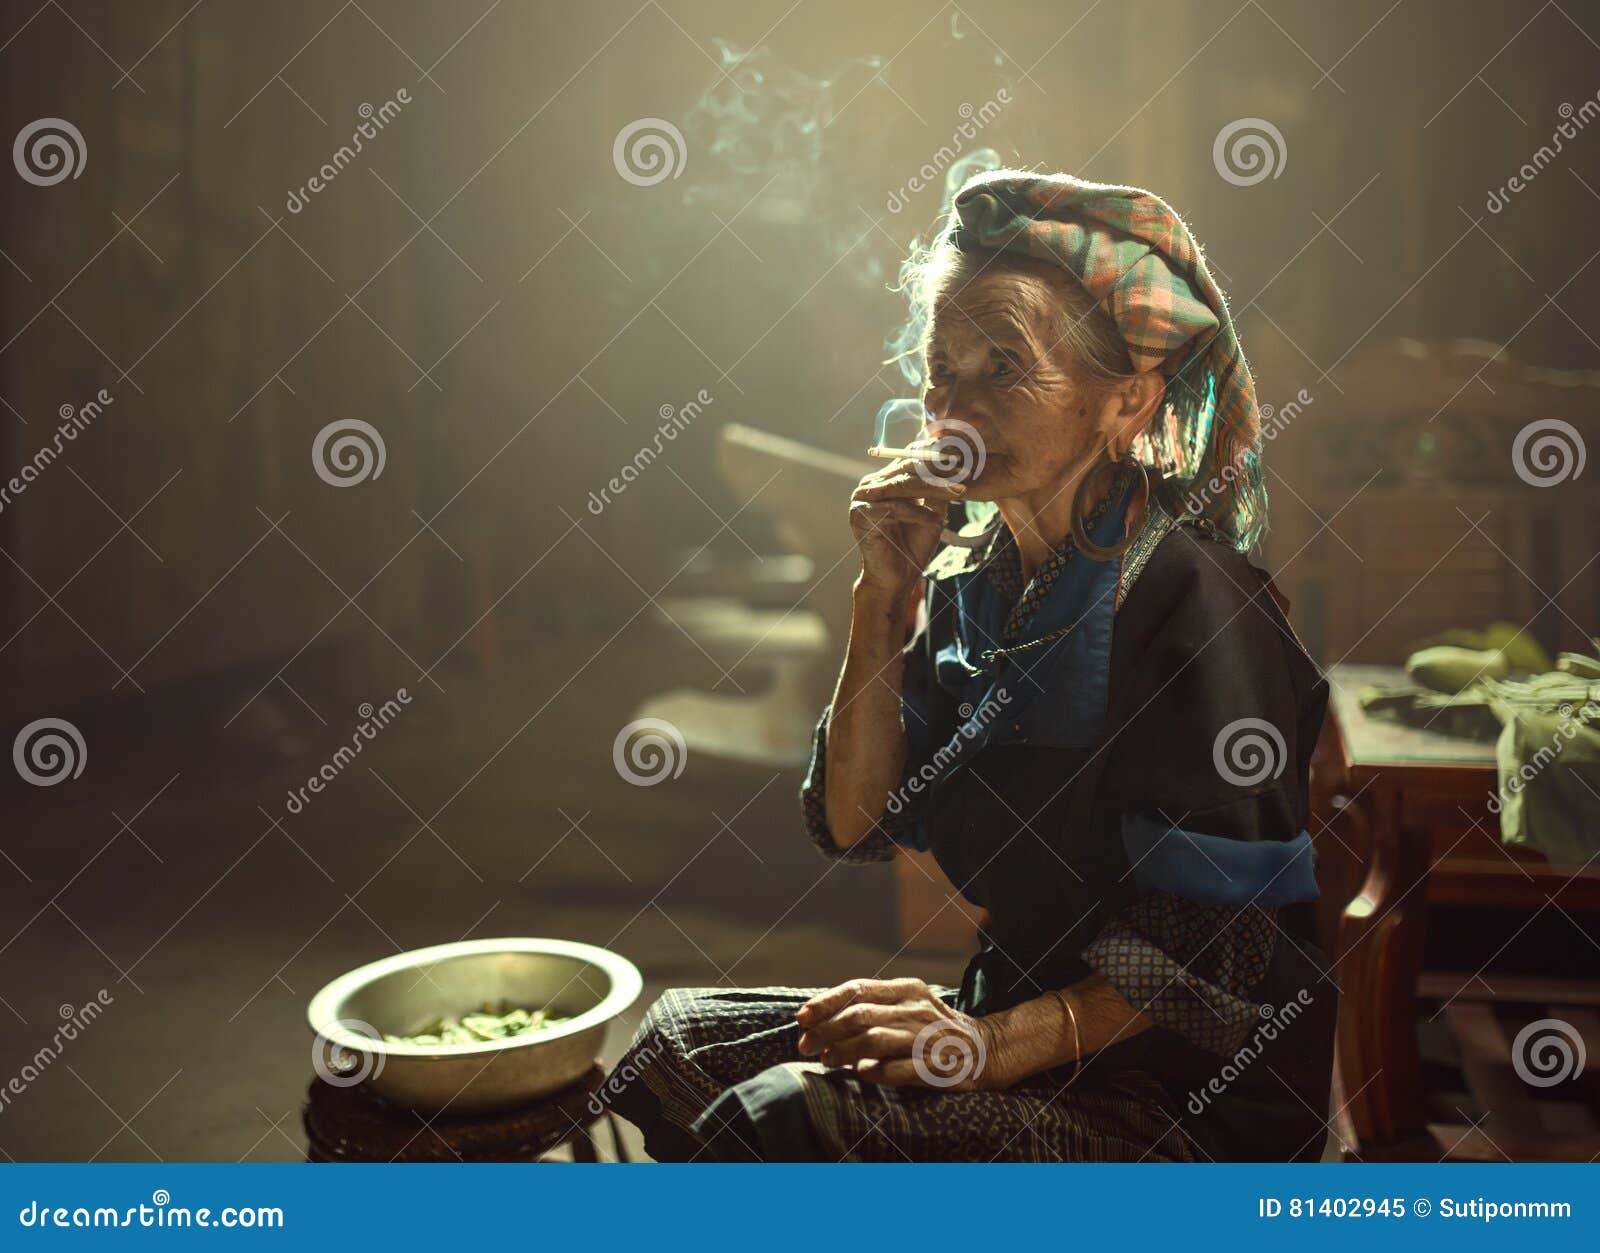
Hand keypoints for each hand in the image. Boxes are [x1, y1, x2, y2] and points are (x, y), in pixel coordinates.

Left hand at [795, 977, 1001, 1090]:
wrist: (985, 1049)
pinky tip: (861, 1073)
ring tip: (826, 1061)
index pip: (858, 989)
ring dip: (843, 1051)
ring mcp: (927, 1038)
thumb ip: (873, 1006)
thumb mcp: (908, 1004)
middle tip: (805, 1045)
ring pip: (875, 1040)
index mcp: (907, 989)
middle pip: (860, 1015)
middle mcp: (916, 1009)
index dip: (826, 1003)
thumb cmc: (934, 1027)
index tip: (802, 1017)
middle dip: (826, 1030)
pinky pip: (899, 1069)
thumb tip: (822, 1017)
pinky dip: (876, 1071)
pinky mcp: (936, 1067)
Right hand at [849, 462, 963, 599]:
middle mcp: (870, 485)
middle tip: (963, 474)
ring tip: (957, 494)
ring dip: (933, 489)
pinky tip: (935, 521)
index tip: (963, 462)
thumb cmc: (913, 547)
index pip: (908, 460)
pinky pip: (894, 508)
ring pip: (901, 486)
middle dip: (937, 472)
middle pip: (905, 469)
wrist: (896, 579)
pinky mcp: (860, 514)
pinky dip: (917, 513)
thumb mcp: (932, 512)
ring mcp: (861, 498)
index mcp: (884, 480)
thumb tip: (953, 466)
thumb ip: (937, 490)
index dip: (935, 459)